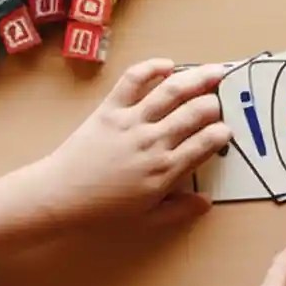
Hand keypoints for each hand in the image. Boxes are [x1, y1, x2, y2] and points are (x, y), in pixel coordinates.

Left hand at [29, 59, 232, 227]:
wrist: (59, 196)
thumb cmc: (102, 211)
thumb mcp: (146, 219)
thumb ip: (179, 210)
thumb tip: (206, 202)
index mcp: (165, 170)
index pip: (207, 143)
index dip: (223, 133)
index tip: (226, 130)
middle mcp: (154, 141)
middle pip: (196, 112)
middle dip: (215, 103)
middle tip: (220, 100)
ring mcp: (132, 121)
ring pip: (173, 91)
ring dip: (198, 77)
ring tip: (214, 70)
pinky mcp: (110, 108)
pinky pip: (134, 80)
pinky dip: (152, 68)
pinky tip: (167, 65)